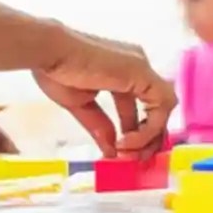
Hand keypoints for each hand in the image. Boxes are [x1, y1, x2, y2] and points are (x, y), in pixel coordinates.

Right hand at [33, 28, 175, 159]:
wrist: (47, 53)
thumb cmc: (56, 71)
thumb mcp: (82, 105)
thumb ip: (100, 126)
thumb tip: (112, 151)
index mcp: (124, 72)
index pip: (144, 106)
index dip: (139, 132)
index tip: (124, 152)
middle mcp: (137, 67)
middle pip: (158, 107)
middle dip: (148, 138)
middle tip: (132, 160)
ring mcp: (141, 67)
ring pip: (164, 106)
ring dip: (149, 136)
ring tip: (127, 153)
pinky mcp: (141, 70)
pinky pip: (161, 104)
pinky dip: (148, 127)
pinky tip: (126, 141)